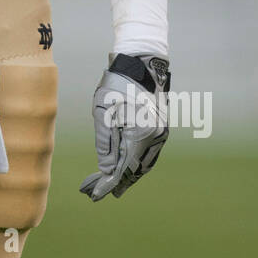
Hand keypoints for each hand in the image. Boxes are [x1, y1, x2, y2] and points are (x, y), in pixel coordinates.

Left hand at [79, 53, 169, 201]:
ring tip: (112, 185)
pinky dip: (137, 163)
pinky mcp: (161, 128)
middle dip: (117, 182)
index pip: (123, 168)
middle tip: (99, 192)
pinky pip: (149, 153)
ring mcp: (161, 133)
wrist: (141, 63)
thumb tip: (106, 170)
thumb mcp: (103, 113)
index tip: (95, 195)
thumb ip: (105, 144)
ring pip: (144, 163)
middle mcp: (155, 138)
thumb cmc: (117, 85)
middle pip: (135, 169)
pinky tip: (126, 167)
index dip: (108, 184)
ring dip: (128, 175)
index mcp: (141, 134)